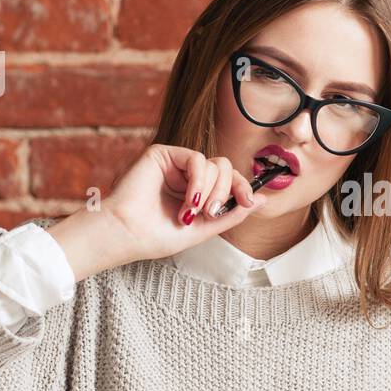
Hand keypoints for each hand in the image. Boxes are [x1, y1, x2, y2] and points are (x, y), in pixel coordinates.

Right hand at [49, 144, 264, 280]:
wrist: (127, 235)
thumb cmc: (156, 236)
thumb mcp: (204, 228)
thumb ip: (232, 213)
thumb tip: (263, 200)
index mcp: (197, 192)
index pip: (229, 179)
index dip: (243, 187)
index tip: (249, 201)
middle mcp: (188, 176)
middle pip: (226, 168)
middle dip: (226, 191)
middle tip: (212, 213)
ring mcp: (176, 164)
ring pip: (214, 164)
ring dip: (209, 192)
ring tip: (190, 212)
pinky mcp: (163, 154)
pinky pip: (196, 158)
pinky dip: (198, 181)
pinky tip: (189, 200)